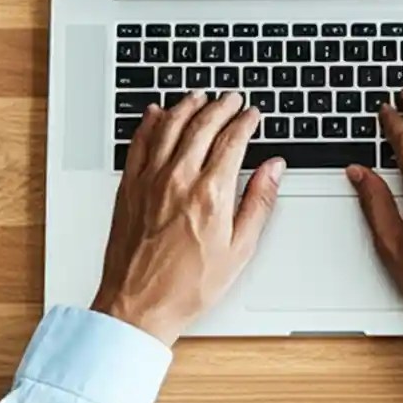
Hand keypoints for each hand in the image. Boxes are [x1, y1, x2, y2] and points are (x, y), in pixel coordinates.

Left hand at [92, 91, 285, 344]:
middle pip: (202, 126)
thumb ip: (259, 202)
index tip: (252, 114)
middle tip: (231, 98)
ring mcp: (150, 180)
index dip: (245, 122)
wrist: (139, 305)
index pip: (232, 141)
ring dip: (187, 106)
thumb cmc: (188, 286)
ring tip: (199, 97)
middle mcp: (178, 179)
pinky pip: (139, 143)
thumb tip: (273, 169)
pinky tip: (156, 113)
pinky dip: (149, 123)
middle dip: (220, 106)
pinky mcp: (128, 187)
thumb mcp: (239, 249)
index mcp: (210, 194)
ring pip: (169, 126)